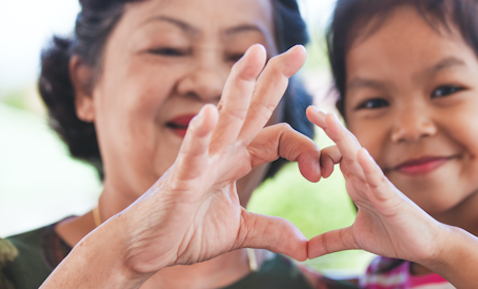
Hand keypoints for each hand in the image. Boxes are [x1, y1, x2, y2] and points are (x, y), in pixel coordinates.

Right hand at [112, 44, 318, 273]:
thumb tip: (304, 245)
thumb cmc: (186, 231)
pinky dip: (199, 134)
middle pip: (252, 107)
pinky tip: (208, 113)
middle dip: (274, 78)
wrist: (147, 249)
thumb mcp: (239, 231)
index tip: (322, 172)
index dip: (306, 150)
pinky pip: (191, 153)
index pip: (279, 137)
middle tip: (298, 50)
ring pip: (225, 117)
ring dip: (240, 84)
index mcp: (236, 159)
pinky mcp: (180, 180)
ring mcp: (200, 161)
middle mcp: (221, 151)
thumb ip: (271, 231)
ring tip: (256, 53)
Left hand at [306, 106, 447, 263]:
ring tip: (329, 119)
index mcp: (357, 183)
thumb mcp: (354, 239)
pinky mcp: (391, 199)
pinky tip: (360, 155)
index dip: (319, 151)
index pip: (336, 157)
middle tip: (310, 107)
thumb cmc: (395, 235)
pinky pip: (378, 180)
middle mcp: (366, 179)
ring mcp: (379, 186)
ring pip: (359, 156)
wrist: (425, 247)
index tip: (299, 148)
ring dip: (344, 137)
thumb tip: (305, 253)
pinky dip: (369, 167)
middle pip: (345, 147)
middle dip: (329, 126)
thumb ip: (330, 241)